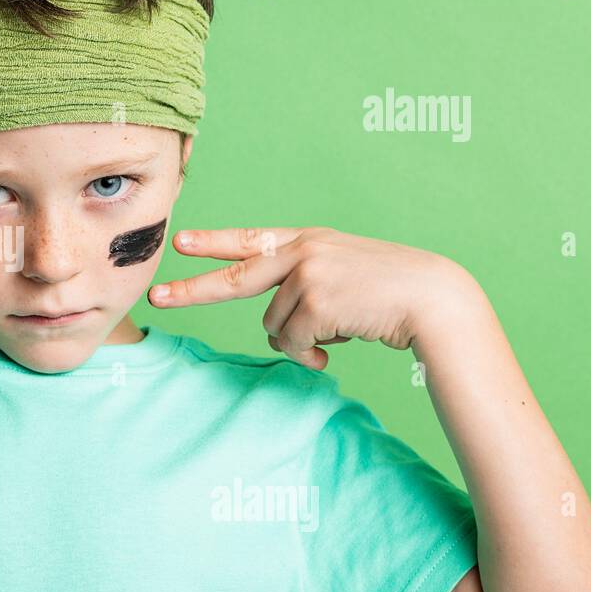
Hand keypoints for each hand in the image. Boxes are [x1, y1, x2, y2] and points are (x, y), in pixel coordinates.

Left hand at [146, 226, 473, 369]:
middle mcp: (301, 252)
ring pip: (274, 328)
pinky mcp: (315, 302)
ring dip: (301, 340)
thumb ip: (303, 289)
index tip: (180, 241)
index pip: (250, 239)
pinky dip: (313, 352)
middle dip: (191, 290)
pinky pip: (293, 344)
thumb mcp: (343, 275)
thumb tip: (274, 336)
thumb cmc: (391, 294)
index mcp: (308, 241)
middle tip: (156, 298)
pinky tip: (344, 339)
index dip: (213, 242)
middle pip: (234, 279)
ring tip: (342, 327)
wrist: (434, 299)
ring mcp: (306, 275)